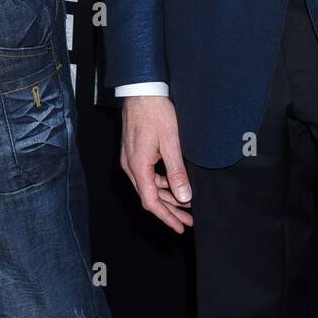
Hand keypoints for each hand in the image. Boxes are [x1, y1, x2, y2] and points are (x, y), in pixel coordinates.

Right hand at [120, 96, 192, 233]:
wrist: (141, 90)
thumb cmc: (155, 112)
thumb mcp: (171, 143)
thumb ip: (177, 172)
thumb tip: (184, 197)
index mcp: (138, 167)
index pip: (151, 201)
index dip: (167, 217)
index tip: (180, 227)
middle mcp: (130, 166)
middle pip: (149, 197)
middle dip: (169, 210)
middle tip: (187, 220)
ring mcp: (130, 159)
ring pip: (148, 186)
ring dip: (166, 197)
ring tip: (185, 205)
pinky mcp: (133, 152)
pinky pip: (146, 175)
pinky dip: (160, 183)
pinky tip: (173, 184)